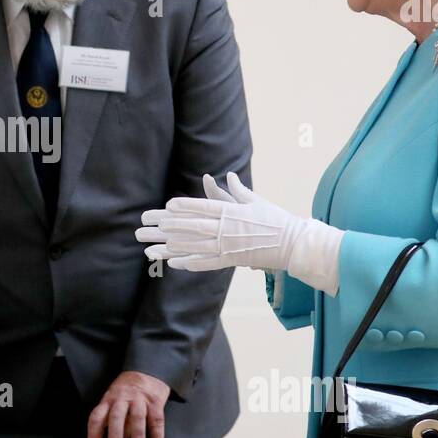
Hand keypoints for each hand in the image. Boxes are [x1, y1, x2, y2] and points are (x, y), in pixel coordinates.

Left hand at [87, 371, 170, 437]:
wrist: (147, 370)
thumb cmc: (129, 389)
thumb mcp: (116, 400)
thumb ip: (115, 420)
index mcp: (109, 399)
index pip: (97, 417)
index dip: (94, 434)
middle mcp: (122, 399)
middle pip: (116, 418)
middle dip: (115, 437)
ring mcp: (139, 400)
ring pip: (137, 419)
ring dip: (137, 437)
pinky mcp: (155, 402)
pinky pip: (156, 420)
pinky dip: (157, 436)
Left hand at [136, 172, 341, 282]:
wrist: (293, 243)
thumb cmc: (275, 219)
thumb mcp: (256, 200)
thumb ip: (238, 190)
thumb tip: (227, 175)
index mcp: (230, 211)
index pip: (201, 207)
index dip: (183, 207)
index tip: (166, 206)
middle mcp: (225, 228)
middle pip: (190, 227)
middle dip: (165, 227)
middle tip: (145, 227)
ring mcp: (227, 246)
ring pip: (193, 246)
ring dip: (169, 247)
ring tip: (150, 248)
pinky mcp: (230, 260)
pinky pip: (205, 263)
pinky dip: (188, 263)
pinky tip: (173, 263)